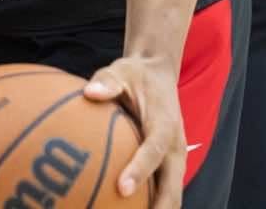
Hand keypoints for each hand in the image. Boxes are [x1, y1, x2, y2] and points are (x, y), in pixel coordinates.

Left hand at [85, 54, 180, 205]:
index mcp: (165, 124)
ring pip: (172, 195)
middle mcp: (175, 147)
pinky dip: (151, 206)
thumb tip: (90, 92)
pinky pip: (163, 192)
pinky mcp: (168, 166)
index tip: (121, 189)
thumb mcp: (121, 71)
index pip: (154, 151)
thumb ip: (107, 81)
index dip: (140, 171)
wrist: (159, 75)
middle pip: (173, 187)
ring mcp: (175, 160)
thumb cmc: (136, 75)